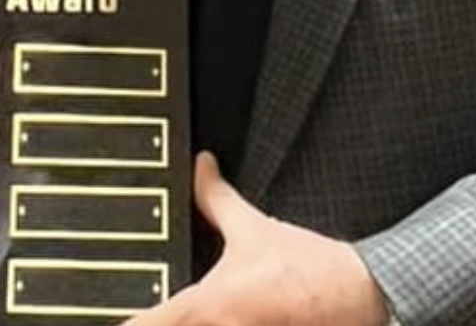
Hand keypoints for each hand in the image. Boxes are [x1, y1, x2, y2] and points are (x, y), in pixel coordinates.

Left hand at [128, 152, 390, 325]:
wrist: (361, 294)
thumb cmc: (306, 267)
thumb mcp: (254, 228)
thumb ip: (217, 199)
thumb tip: (200, 166)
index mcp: (206, 306)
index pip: (146, 325)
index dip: (127, 321)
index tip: (114, 315)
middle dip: (161, 323)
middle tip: (161, 310)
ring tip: (203, 316)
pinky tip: (225, 323)